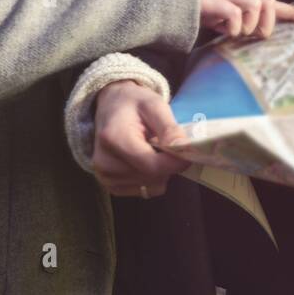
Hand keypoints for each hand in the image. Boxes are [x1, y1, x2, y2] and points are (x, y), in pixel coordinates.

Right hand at [91, 80, 190, 197]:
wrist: (110, 106)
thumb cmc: (133, 103)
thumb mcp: (154, 104)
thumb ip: (169, 128)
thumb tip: (184, 149)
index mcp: (114, 139)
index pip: (152, 165)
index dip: (176, 162)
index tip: (188, 151)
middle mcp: (105, 163)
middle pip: (153, 177)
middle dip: (169, 164)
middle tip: (167, 144)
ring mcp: (106, 178)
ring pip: (152, 186)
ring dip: (161, 171)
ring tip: (153, 149)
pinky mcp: (111, 187)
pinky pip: (146, 191)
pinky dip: (153, 178)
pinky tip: (145, 159)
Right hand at [197, 0, 293, 38]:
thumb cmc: (192, 11)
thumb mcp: (218, 19)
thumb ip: (235, 24)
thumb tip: (249, 37)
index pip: (271, 3)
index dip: (293, 11)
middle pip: (268, 0)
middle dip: (266, 22)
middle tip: (250, 35)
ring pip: (255, 5)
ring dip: (248, 25)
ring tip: (231, 32)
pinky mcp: (212, 0)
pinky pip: (235, 14)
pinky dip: (233, 27)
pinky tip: (220, 29)